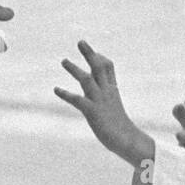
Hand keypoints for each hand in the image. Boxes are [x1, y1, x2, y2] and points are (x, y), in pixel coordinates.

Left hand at [54, 40, 152, 167]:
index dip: (100, 58)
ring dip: (74, 69)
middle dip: (90, 54)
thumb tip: (107, 100)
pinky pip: (78, 100)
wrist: (129, 142)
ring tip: (63, 60)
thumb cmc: (122, 130)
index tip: (93, 52)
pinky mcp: (93, 112)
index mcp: (113, 91)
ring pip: (87, 79)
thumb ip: (109, 102)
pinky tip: (56, 90)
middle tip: (80, 41)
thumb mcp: (115, 110)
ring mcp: (100, 101)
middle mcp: (107, 93)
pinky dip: (66, 94)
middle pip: (99, 67)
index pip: (109, 68)